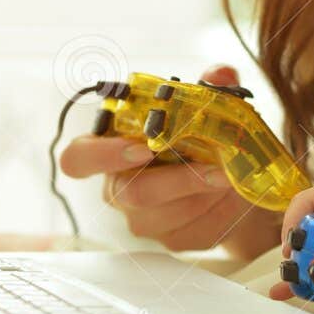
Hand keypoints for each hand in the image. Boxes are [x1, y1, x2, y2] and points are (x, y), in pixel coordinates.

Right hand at [56, 65, 281, 257]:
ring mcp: (142, 219)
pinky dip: (220, 213)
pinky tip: (235, 195)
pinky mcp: (171, 240)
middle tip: (216, 168)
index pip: (78, 159)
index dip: (101, 156)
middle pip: (131, 193)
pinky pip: (194, 233)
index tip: (140, 148)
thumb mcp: (205, 107)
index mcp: (111, 147)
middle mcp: (118, 187)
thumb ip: (210, 87)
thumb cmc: (198, 137)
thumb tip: (221, 73)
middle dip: (178, 179)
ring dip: (205, 195)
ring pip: (166, 217)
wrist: (228, 180)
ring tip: (233, 176)